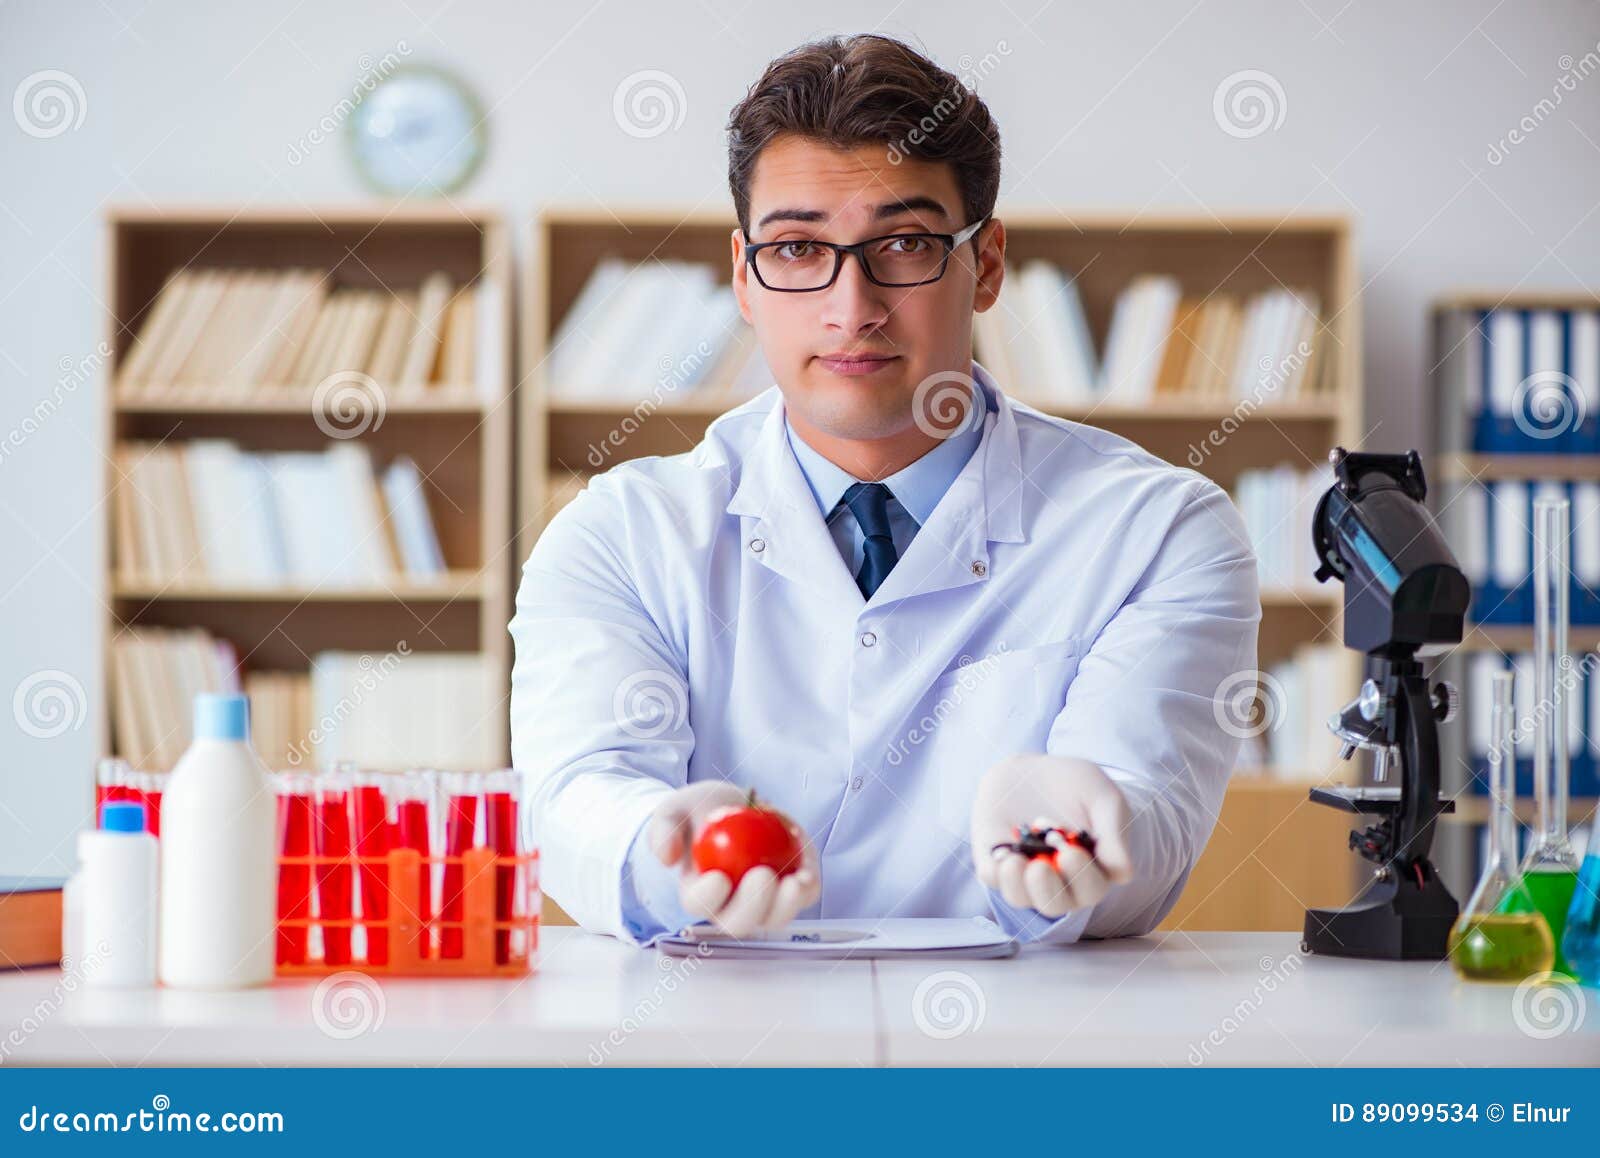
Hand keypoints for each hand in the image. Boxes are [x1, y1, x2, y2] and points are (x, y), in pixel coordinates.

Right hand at [646, 782, 821, 936]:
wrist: (735, 805)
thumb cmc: (700, 811)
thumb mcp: (675, 810)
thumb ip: (664, 829)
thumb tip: (667, 858)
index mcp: (698, 893)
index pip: (700, 905)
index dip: (709, 898)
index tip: (718, 877)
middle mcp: (730, 907)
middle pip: (740, 922)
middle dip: (753, 906)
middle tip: (761, 875)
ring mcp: (763, 902)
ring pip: (774, 919)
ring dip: (786, 906)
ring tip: (795, 882)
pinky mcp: (790, 889)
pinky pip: (803, 898)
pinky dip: (808, 889)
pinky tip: (807, 873)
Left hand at [970, 755, 1134, 917]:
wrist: (1032, 767)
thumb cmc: (1075, 784)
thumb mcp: (1102, 798)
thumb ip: (1113, 833)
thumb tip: (1122, 874)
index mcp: (1090, 870)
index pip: (1091, 889)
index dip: (1082, 878)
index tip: (1071, 852)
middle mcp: (1057, 880)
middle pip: (1055, 903)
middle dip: (1047, 889)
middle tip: (1041, 865)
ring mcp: (1023, 873)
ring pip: (1020, 897)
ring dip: (1017, 885)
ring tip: (1015, 861)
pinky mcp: (995, 861)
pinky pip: (992, 878)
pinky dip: (994, 872)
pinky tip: (1001, 855)